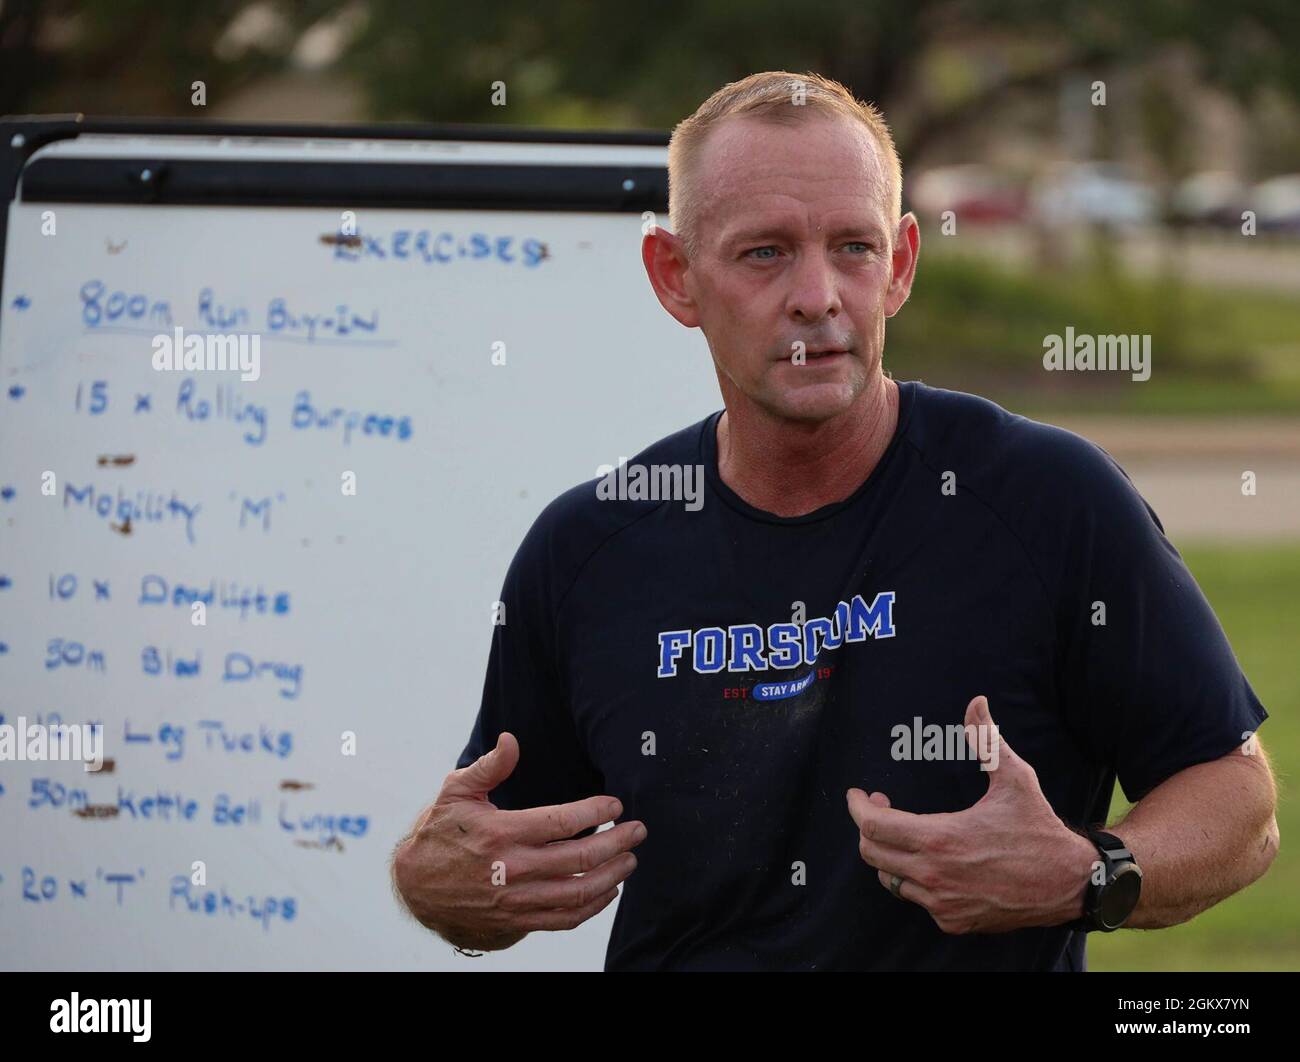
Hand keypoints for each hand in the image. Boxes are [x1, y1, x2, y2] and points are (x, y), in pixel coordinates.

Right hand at [392, 731, 645, 950]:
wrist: (414, 887)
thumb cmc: (438, 833)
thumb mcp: (456, 792)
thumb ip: (489, 767)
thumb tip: (511, 740)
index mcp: (502, 833)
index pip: (563, 822)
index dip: (596, 812)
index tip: (616, 804)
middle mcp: (513, 869)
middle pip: (580, 858)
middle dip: (617, 842)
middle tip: (638, 830)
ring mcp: (517, 900)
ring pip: (578, 892)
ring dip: (612, 875)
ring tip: (630, 859)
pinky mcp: (517, 922)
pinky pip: (565, 919)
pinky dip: (592, 907)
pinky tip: (608, 890)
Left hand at [846, 695, 1096, 934]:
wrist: (1071, 882)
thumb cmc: (1039, 828)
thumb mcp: (1015, 778)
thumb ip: (987, 739)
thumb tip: (977, 702)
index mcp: (940, 839)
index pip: (873, 825)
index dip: (858, 807)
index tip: (858, 794)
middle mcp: (934, 875)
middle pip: (871, 853)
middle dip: (868, 828)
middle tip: (881, 807)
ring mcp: (942, 903)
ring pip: (890, 879)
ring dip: (889, 855)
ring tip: (905, 833)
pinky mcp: (954, 921)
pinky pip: (916, 899)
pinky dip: (915, 880)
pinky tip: (932, 861)